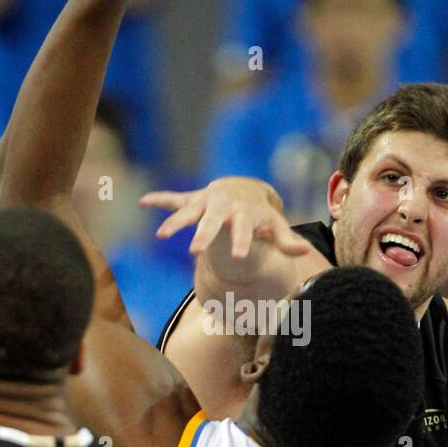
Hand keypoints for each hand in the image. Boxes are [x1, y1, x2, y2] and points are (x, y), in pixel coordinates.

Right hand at [141, 177, 310, 257]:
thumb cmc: (259, 215)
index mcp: (244, 214)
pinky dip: (159, 199)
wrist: (242, 190)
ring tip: (160, 236)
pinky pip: (173, 199)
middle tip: (194, 252)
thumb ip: (285, 240)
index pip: (244, 229)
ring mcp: (205, 203)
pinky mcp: (192, 200)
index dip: (242, 241)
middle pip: (212, 222)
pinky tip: (143, 202)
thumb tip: (304, 250)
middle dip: (203, 235)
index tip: (239, 256)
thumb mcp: (274, 225)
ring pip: (188, 212)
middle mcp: (222, 206)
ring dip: (174, 222)